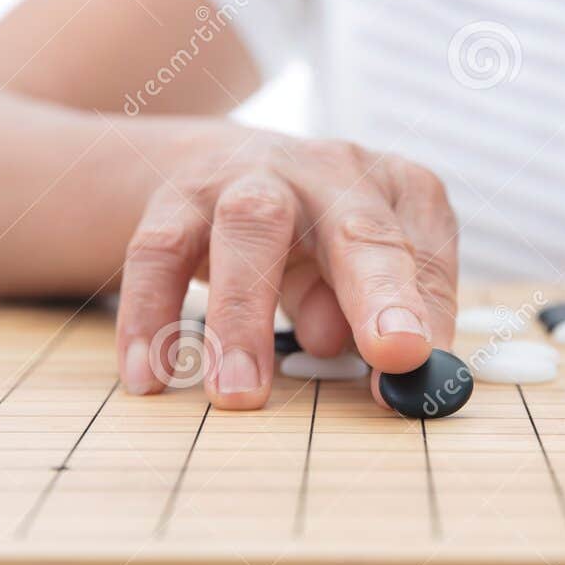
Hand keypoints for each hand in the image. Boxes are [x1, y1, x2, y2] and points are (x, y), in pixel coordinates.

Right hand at [116, 132, 457, 408]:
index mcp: (393, 189)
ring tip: (238, 394)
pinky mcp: (176, 199)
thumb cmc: (319, 242)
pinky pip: (157, 253)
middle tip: (370, 354)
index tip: (406, 356)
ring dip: (242, 316)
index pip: (415, 246)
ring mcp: (247, 177)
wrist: (224, 170)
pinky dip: (150, 317)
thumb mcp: (366, 276)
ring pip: (246, 229)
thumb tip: (391, 376)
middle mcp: (326, 171)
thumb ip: (384, 320)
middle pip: (352, 226)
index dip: (411, 301)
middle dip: (368, 289)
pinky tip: (149, 376)